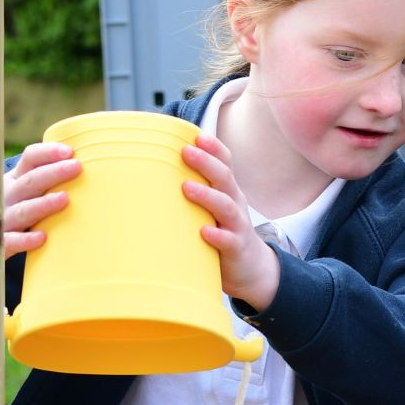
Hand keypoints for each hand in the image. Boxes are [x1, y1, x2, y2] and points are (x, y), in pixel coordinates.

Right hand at [0, 141, 81, 266]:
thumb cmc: (8, 208)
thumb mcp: (20, 190)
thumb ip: (43, 181)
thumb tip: (80, 167)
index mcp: (14, 179)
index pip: (29, 158)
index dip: (48, 153)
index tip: (69, 151)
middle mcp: (6, 195)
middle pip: (30, 181)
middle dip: (53, 172)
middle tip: (76, 167)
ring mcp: (1, 219)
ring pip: (22, 210)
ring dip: (43, 204)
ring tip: (64, 199)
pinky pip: (10, 241)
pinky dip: (25, 240)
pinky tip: (42, 238)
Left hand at [182, 125, 280, 311]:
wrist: (250, 269)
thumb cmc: (222, 232)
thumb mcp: (213, 208)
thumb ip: (194, 192)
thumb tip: (153, 174)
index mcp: (228, 191)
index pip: (225, 163)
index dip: (214, 149)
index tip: (196, 136)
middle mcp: (235, 204)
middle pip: (225, 178)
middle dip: (206, 162)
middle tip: (186, 152)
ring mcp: (237, 226)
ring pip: (226, 206)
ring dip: (207, 195)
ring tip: (186, 187)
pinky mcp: (236, 249)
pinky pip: (228, 240)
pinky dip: (217, 235)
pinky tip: (204, 231)